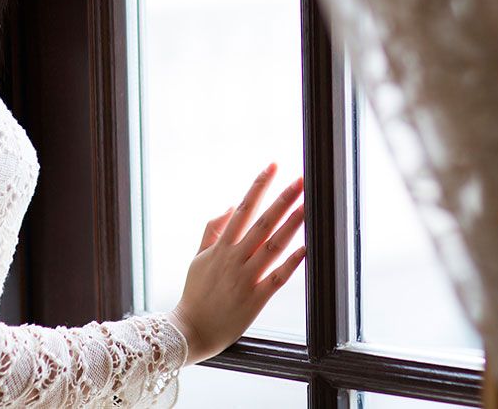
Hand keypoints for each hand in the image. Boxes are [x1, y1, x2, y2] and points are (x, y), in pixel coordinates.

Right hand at [169, 162, 305, 365]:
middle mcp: (234, 258)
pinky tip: (306, 248)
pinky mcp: (255, 299)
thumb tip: (230, 206)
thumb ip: (212, 231)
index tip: (273, 165)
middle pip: (262, 222)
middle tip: (302, 179)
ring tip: (308, 206)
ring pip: (272, 245)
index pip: (243, 208)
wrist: (189, 331)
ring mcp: (245, 278)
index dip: (259, 185)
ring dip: (291, 224)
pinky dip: (291, 262)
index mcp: (221, 246)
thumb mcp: (198, 258)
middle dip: (283, 199)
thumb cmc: (195, 294)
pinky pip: (277, 278)